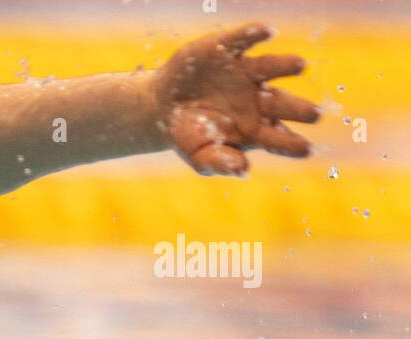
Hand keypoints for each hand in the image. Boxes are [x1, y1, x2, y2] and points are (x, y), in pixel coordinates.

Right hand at [154, 22, 319, 175]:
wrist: (162, 107)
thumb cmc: (187, 135)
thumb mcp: (199, 154)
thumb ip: (220, 162)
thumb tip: (242, 169)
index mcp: (255, 129)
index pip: (279, 137)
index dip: (292, 144)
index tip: (306, 149)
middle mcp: (258, 99)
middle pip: (282, 103)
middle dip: (298, 108)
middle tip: (314, 114)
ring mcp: (245, 74)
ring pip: (270, 68)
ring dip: (285, 65)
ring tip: (299, 65)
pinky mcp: (228, 51)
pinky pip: (243, 40)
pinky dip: (253, 34)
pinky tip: (266, 31)